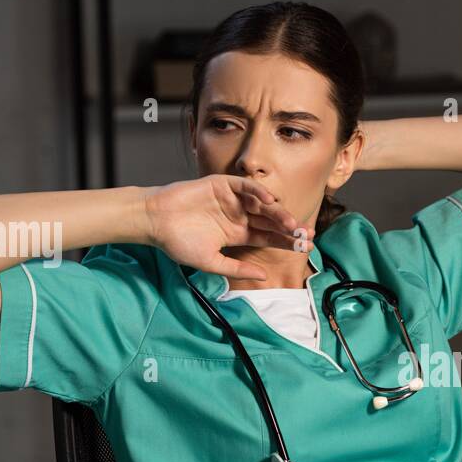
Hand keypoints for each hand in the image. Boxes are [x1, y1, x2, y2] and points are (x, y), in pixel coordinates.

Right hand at [142, 175, 312, 279]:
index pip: (269, 237)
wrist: (155, 221)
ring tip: (292, 223)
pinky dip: (258, 191)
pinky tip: (270, 200)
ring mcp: (232, 200)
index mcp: (238, 234)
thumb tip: (264, 276)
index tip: (305, 247)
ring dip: (278, 212)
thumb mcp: (211, 262)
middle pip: (271, 221)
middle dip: (289, 228)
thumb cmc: (178, 243)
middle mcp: (239, 216)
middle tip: (306, 235)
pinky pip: (245, 186)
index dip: (287, 241)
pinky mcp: (222, 185)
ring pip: (262, 205)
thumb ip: (237, 268)